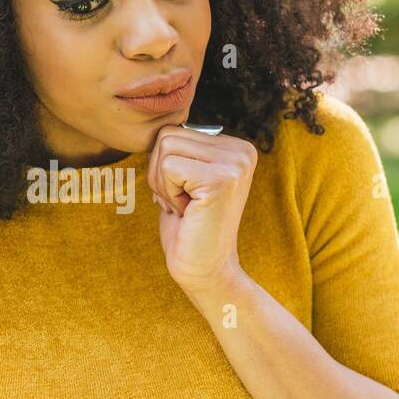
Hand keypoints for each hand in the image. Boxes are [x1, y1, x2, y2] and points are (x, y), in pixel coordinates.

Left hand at [147, 124, 257, 294]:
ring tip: (186, 208)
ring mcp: (235, 164)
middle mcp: (242, 151)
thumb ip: (179, 151)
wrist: (205, 271)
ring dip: (163, 184)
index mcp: (236, 147)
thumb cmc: (188, 229)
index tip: (185, 196)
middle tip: (182, 204)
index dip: (165, 167)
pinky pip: (167, 168)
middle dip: (160, 174)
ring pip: (164, 149)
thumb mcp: (184, 180)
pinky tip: (187, 213)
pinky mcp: (221, 179)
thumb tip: (156, 127)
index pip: (174, 131)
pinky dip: (167, 193)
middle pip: (167, 136)